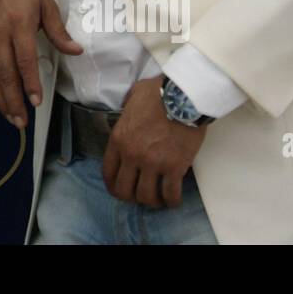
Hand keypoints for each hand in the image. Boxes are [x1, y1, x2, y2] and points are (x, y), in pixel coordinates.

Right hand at [0, 0, 83, 129]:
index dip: (30, 83)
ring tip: (9, 118)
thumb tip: (77, 51)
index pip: (25, 60)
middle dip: (13, 100)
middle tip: (21, 122)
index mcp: (19, 24)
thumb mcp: (46, 4)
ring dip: (0, 98)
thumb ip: (58, 31)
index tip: (36, 102)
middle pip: (5, 73)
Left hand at [103, 75, 207, 207]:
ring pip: (146, 196)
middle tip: (141, 194)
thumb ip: (126, 107)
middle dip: (131, 197)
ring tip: (158, 198)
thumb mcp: (132, 96)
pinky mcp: (174, 168)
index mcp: (119, 139)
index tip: (121, 188)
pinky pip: (170, 195)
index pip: (108, 172)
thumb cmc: (159, 93)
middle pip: (124, 190)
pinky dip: (171, 201)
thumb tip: (128, 108)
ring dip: (152, 200)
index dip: (113, 186)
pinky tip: (173, 199)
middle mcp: (132, 155)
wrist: (184, 96)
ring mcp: (153, 163)